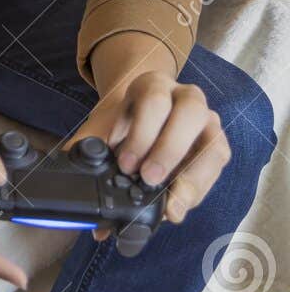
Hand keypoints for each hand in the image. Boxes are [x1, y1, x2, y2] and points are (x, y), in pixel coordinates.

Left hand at [70, 69, 230, 237]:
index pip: (154, 102)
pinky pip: (217, 168)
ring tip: (169, 205)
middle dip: (169, 151)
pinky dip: (198, 190)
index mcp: (154, 85)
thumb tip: (73, 171)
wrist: (138, 119)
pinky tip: (179, 206)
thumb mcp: (103, 127)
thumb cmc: (122, 124)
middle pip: (191, 115)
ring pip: (213, 145)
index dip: (141, 135)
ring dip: (192, 177)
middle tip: (148, 180)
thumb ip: (89, 146)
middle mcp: (188, 98)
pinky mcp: (217, 147)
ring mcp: (209, 122)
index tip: (126, 165)